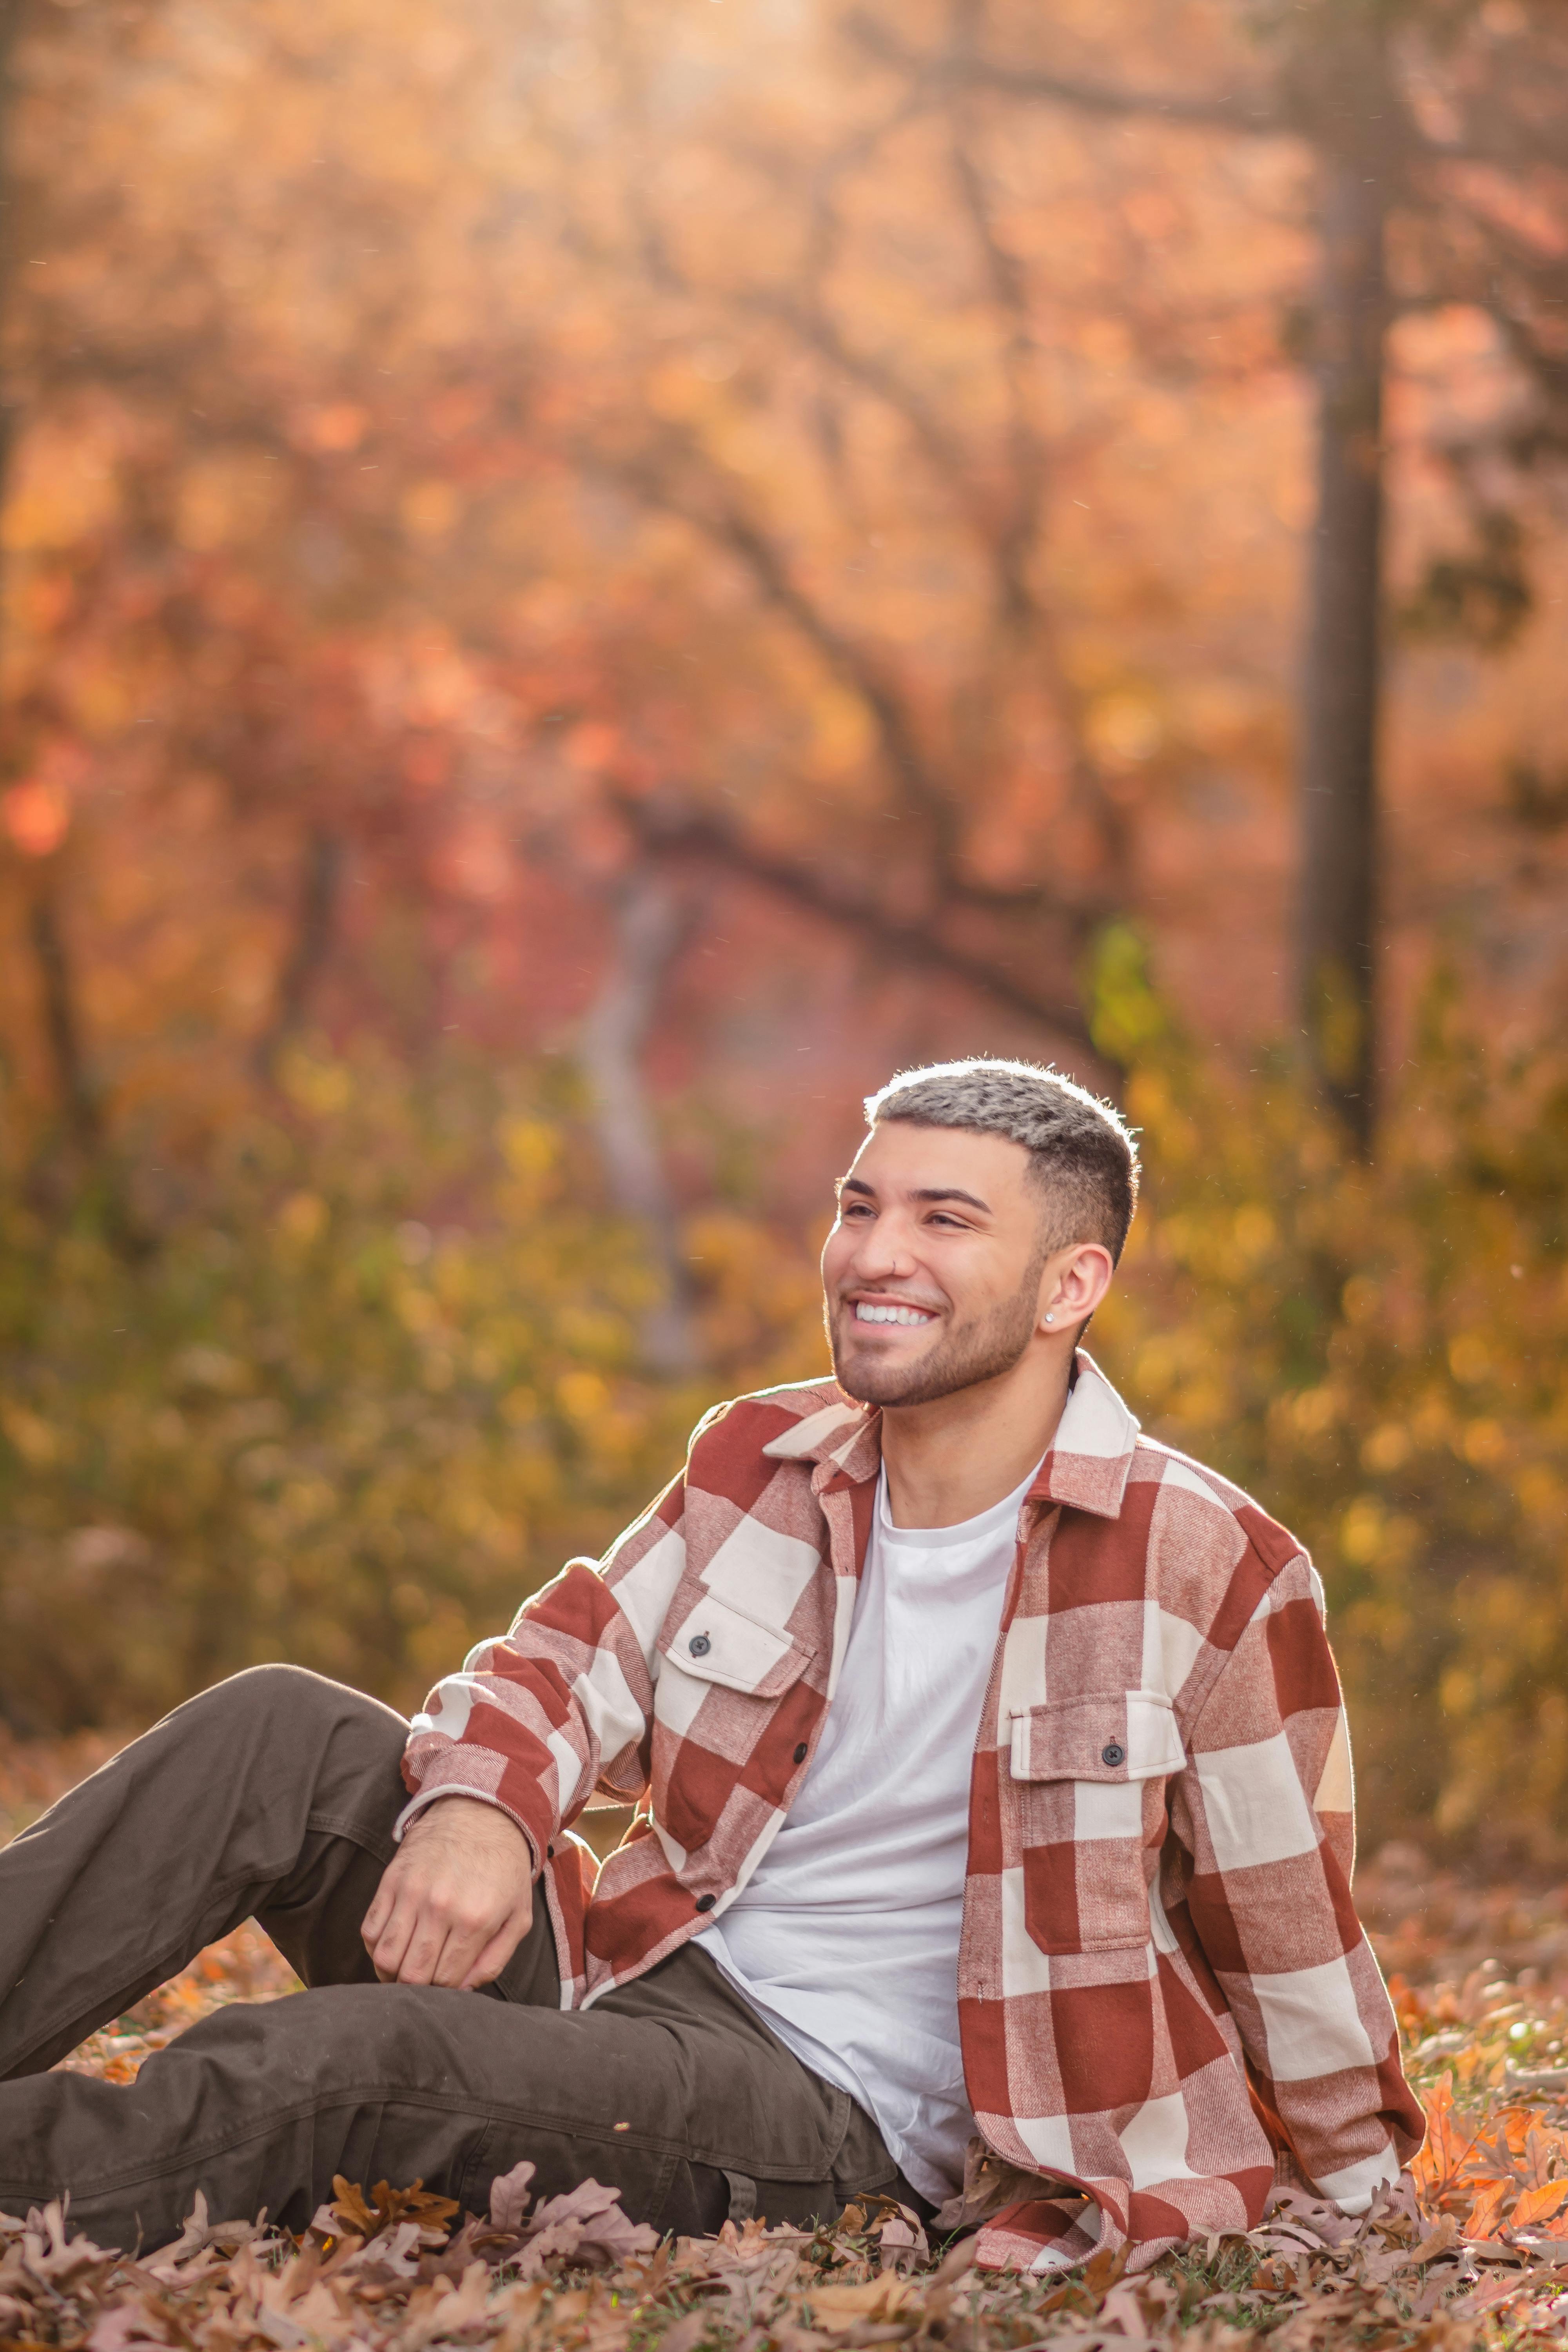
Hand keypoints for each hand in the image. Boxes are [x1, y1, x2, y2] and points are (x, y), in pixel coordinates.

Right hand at [361, 1796, 535, 1988]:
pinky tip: (393, 1945)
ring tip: (404, 1968)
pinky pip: (369, 1930)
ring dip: (390, 1973)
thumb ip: (495, 1961)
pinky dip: (375, 1947)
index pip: (445, 1982)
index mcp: (476, 1920)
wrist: (482, 1812)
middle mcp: (441, 1908)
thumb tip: (463, 1992)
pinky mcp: (391, 1880)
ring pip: (383, 1957)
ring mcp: (411, 1892)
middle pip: (410, 1975)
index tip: (445, 1985)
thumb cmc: (503, 1869)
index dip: (443, 1993)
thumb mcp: (518, 1916)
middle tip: (423, 1981)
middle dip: (416, 1988)